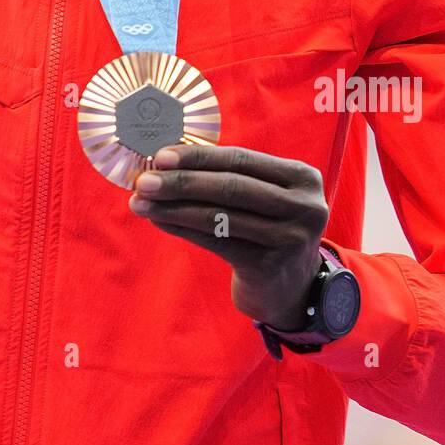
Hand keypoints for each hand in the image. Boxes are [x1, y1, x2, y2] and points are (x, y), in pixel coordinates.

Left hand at [128, 143, 328, 329]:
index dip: (198, 157)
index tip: (160, 156)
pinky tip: (160, 221)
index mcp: (301, 177)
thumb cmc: (267, 229)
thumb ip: (229, 176)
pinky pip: (216, 241)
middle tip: (144, 181)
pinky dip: (183, 229)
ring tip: (141, 203)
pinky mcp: (270, 267)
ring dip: (173, 208)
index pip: (240, 159)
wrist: (292, 289)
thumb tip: (167, 161)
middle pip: (230, 186)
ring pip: (219, 216)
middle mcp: (303, 206)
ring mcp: (290, 238)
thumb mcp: (263, 197)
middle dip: (181, 182)